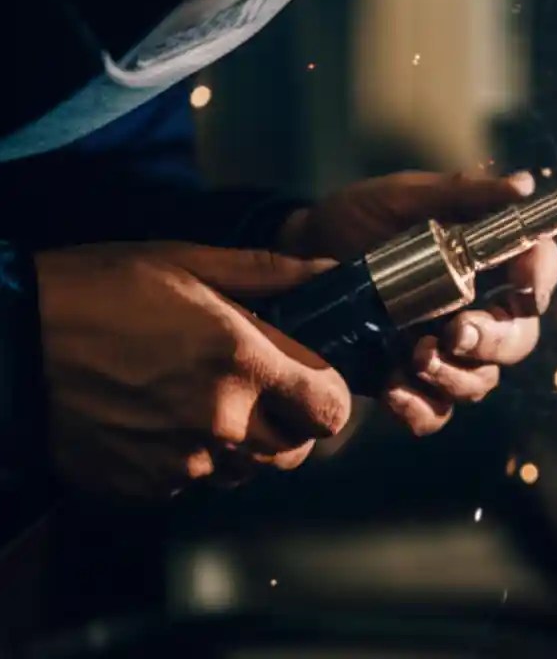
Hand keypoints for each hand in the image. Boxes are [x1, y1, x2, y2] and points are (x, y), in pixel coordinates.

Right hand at [37, 244, 351, 500]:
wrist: (9, 346)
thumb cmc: (96, 290)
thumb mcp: (184, 262)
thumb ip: (266, 273)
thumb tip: (325, 271)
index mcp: (244, 362)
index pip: (332, 408)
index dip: (330, 396)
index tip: (313, 380)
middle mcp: (223, 421)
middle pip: (297, 449)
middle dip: (291, 424)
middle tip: (262, 392)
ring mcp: (184, 461)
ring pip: (248, 471)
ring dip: (244, 445)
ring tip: (205, 402)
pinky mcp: (147, 485)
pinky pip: (195, 483)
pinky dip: (193, 461)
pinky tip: (163, 422)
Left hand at [276, 171, 556, 435]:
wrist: (294, 256)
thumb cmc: (356, 218)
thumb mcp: (404, 197)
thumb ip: (463, 193)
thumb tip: (524, 185)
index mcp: (487, 261)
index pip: (539, 270)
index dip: (542, 279)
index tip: (524, 285)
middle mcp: (478, 309)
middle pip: (518, 339)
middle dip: (494, 341)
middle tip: (456, 331)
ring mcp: (445, 351)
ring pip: (481, 382)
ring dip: (456, 377)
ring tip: (416, 357)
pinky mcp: (410, 381)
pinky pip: (435, 412)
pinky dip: (421, 409)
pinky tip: (393, 389)